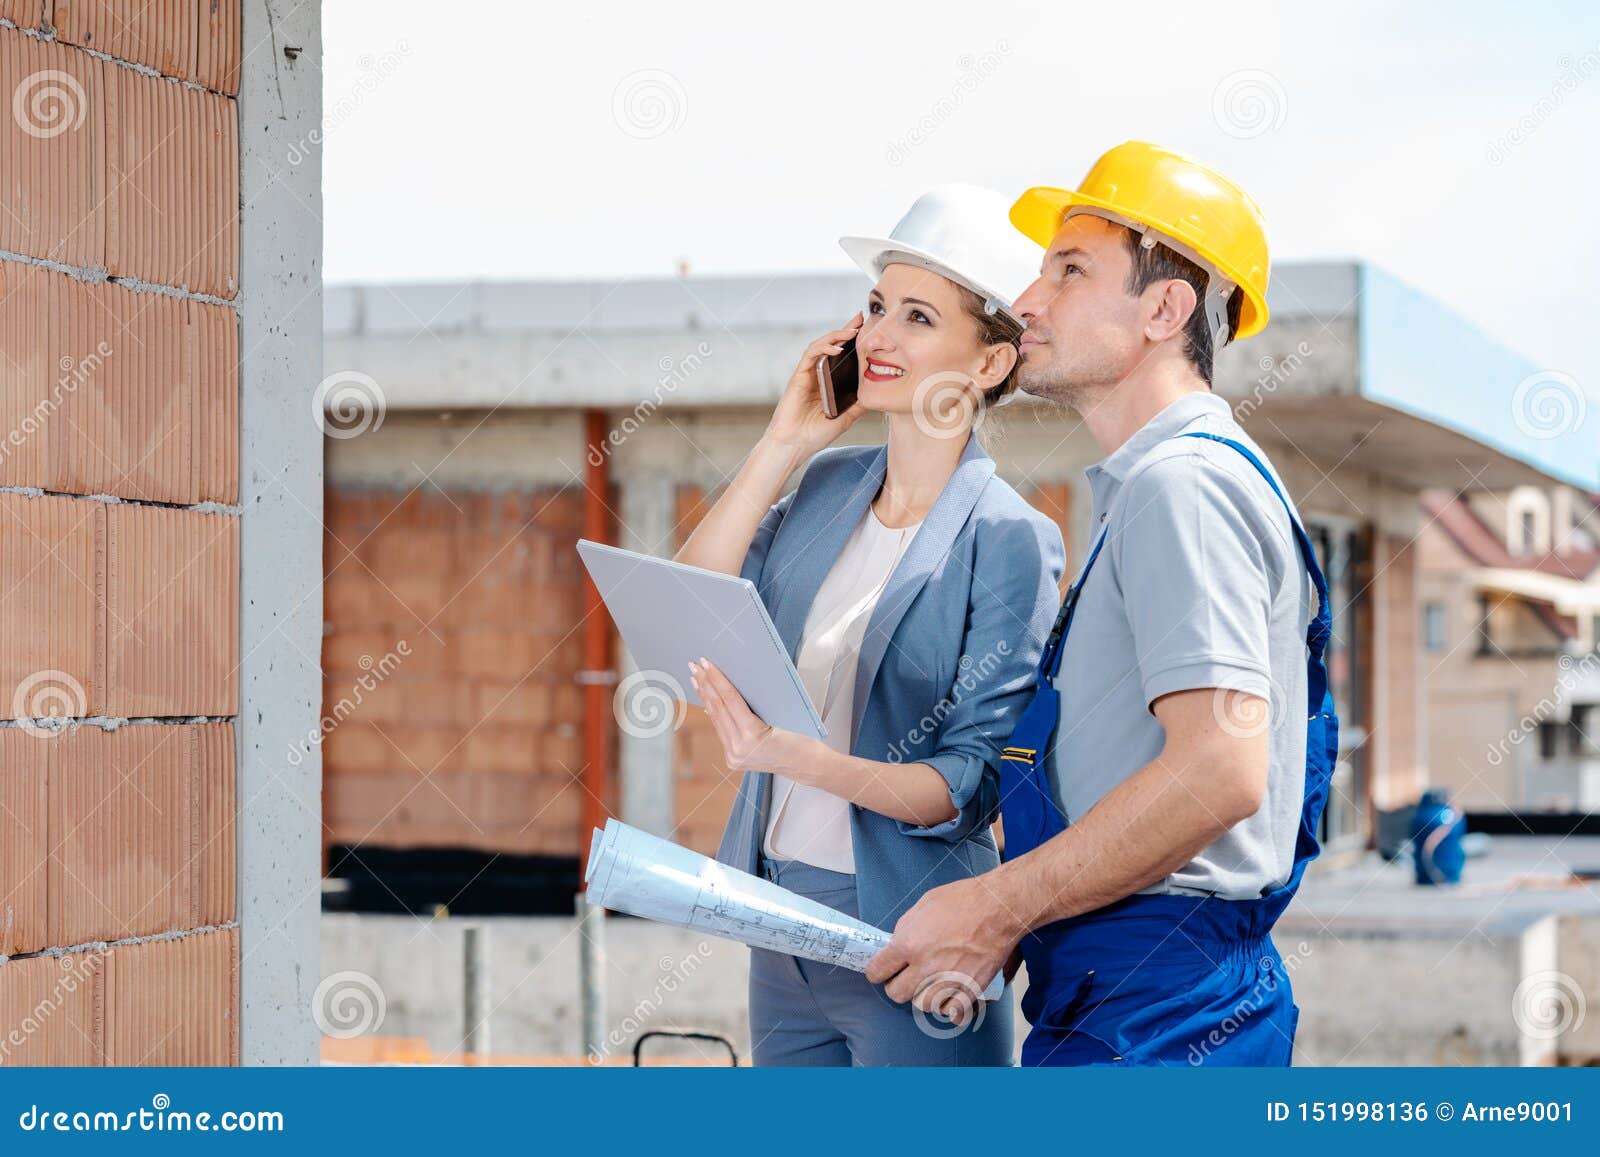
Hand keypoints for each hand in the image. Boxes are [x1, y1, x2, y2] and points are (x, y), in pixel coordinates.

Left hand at [689, 658, 825, 780]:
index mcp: (753, 736)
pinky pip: (721, 730)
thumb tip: (733, 683)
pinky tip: (707, 699)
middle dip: (705, 684)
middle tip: (695, 666)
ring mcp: (734, 756)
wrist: (807, 765)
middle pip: (718, 708)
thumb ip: (755, 703)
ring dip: (706, 697)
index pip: (729, 700)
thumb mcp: (781, 714)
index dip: (717, 679)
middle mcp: (739, 749)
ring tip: (696, 679)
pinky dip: (714, 713)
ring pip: (716, 719)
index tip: (706, 663)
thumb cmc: (801, 738)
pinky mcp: (732, 759)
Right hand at [760, 314, 867, 458]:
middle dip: (847, 329)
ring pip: (821, 346)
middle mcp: (817, 374)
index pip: (842, 355)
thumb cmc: (815, 434)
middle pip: (832, 345)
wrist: (795, 446)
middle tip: (862, 317)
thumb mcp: (846, 418)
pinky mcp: (798, 376)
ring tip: (853, 330)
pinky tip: (837, 348)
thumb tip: (877, 394)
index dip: (853, 340)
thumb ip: (858, 404)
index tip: (869, 328)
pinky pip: (810, 356)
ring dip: (836, 335)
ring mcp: (807, 374)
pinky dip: (823, 349)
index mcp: (828, 381)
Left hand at [865, 876, 1021, 1025]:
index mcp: (908, 943)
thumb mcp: (923, 905)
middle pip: (897, 994)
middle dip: (898, 985)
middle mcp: (925, 967)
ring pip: (923, 1005)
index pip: (878, 971)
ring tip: (931, 983)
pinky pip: (952, 1013)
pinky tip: (950, 997)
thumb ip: (906, 929)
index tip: (882, 970)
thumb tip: (897, 945)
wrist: (998, 907)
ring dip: (924, 995)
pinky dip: (949, 1007)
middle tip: (906, 976)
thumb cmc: (963, 900)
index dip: (878, 971)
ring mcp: (948, 981)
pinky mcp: (970, 989)